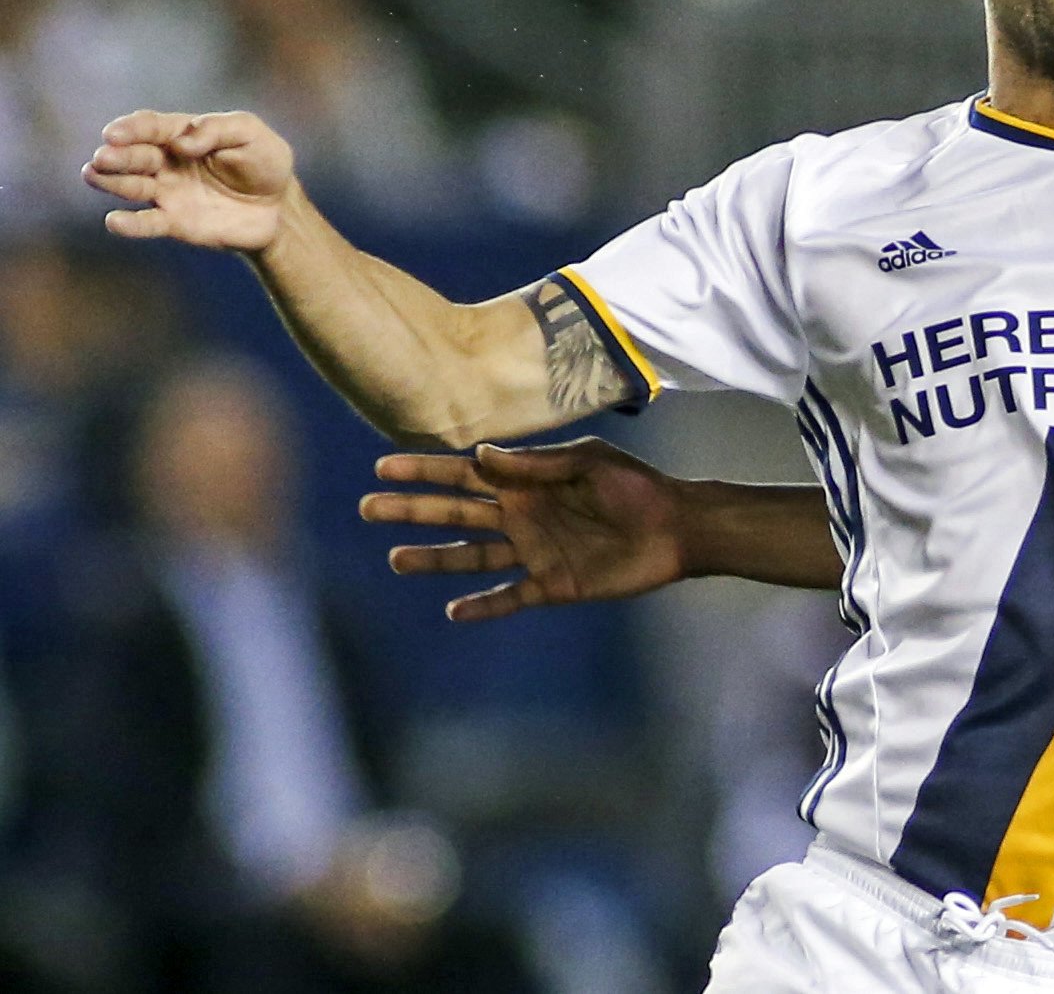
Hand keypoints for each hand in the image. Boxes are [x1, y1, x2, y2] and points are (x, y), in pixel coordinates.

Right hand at [83, 110, 295, 252]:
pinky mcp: (175, 222)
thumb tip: (182, 142)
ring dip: (112, 181)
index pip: (149, 127)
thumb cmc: (263, 161)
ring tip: (94, 174)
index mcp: (181, 134)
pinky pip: (148, 223)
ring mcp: (167, 193)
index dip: (130, 128)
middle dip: (116, 155)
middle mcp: (166, 162)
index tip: (114, 133)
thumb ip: (218, 130)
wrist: (279, 205)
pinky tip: (115, 221)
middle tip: (103, 156)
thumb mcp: (250, 134)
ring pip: (132, 186)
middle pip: (134, 156)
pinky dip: (130, 224)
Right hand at [360, 439, 686, 620]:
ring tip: (396, 559)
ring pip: (472, 557)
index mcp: (526, 481)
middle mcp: (521, 516)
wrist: (675, 527)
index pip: (463, 474)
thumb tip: (478, 455)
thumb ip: (535, 463)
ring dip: (434, 559)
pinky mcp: (552, 584)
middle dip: (412, 510)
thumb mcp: (587, 462)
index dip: (423, 471)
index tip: (381, 466)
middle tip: (367, 508)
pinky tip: (453, 610)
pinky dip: (483, 606)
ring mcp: (533, 551)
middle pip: (455, 514)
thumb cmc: (634, 486)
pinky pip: (509, 597)